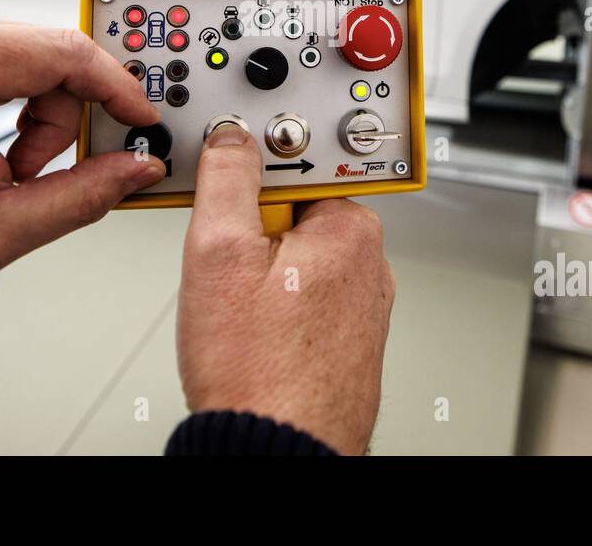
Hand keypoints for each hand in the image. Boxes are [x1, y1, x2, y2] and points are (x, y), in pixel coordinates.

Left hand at [0, 1, 164, 289]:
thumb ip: (80, 198)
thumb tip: (138, 169)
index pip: (67, 52)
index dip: (119, 91)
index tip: (145, 123)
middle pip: (59, 56)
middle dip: (68, 123)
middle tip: (36, 174)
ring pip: (43, 62)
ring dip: (45, 121)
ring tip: (5, 170)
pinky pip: (18, 64)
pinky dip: (25, 110)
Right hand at [175, 125, 394, 454]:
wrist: (275, 452)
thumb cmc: (256, 371)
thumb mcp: (219, 252)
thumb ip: (226, 179)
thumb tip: (231, 138)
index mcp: (352, 229)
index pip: (290, 171)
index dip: (245, 193)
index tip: (226, 217)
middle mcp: (372, 265)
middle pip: (291, 217)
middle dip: (251, 241)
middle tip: (230, 280)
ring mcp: (363, 308)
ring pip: (295, 264)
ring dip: (261, 281)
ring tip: (240, 319)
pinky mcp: (350, 343)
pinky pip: (305, 304)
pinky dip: (277, 315)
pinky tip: (256, 342)